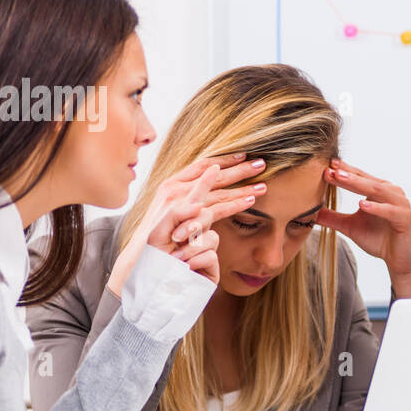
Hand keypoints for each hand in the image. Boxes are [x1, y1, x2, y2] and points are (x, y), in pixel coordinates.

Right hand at [107, 154, 267, 292]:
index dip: (223, 159)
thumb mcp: (177, 211)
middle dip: (239, 168)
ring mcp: (180, 203)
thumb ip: (192, 198)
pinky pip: (216, 210)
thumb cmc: (162, 235)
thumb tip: (211, 190)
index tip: (243, 155)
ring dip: (243, 187)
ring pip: (218, 192)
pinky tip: (250, 201)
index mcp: (172, 183)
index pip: (201, 165)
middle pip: (213, 174)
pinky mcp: (185, 219)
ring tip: (263, 186)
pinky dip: (234, 204)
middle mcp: (175, 189)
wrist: (146, 256)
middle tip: (261, 163)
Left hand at [315, 160, 410, 297]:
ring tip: (341, 179)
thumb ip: (332, 218)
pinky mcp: (404, 218)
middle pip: (366, 180)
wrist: (399, 260)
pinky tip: (362, 204)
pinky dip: (376, 207)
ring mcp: (399, 203)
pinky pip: (389, 210)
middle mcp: (391, 192)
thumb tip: (310, 212)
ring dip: (359, 184)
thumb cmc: (378, 239)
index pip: (358, 177)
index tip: (324, 167)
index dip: (342, 172)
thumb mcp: (350, 227)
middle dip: (347, 174)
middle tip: (329, 169)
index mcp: (378, 190)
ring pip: (377, 190)